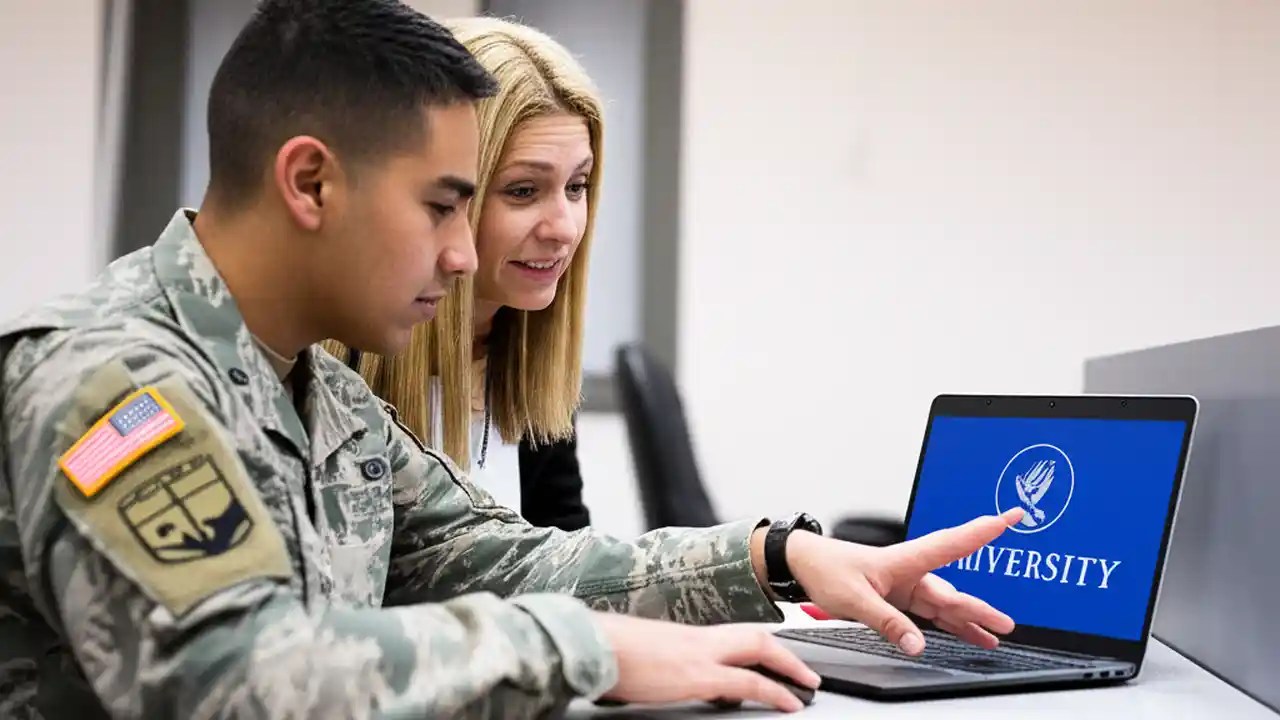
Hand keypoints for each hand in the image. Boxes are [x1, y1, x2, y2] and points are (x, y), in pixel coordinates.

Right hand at [593, 612, 820, 711]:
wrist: (592, 645)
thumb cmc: (609, 653)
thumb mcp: (646, 657)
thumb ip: (667, 664)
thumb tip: (672, 677)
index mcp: (686, 636)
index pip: (733, 636)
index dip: (760, 646)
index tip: (777, 657)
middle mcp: (698, 639)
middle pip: (755, 637)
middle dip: (785, 655)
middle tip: (806, 674)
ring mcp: (699, 654)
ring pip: (758, 652)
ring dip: (787, 669)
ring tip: (805, 687)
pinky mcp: (697, 674)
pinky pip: (747, 681)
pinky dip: (773, 690)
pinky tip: (785, 703)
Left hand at [785, 508, 1023, 655]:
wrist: (803, 564)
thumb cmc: (826, 569)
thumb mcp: (855, 598)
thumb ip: (887, 622)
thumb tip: (917, 643)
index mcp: (904, 560)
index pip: (951, 544)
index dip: (981, 532)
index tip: (1008, 519)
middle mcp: (910, 570)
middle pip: (951, 590)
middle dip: (978, 607)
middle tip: (1005, 623)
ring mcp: (906, 585)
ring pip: (944, 604)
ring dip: (969, 619)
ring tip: (995, 634)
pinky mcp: (898, 598)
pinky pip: (931, 613)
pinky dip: (949, 624)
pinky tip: (968, 635)